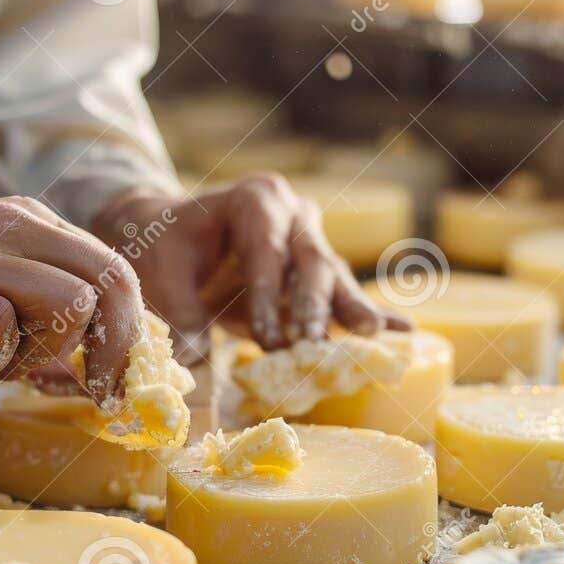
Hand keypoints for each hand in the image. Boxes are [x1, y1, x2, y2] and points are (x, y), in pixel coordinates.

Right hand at [0, 144, 143, 404]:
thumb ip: (33, 298)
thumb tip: (91, 364)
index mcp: (26, 221)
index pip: (113, 270)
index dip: (130, 330)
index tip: (117, 377)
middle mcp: (11, 228)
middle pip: (112, 283)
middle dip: (116, 349)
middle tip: (95, 392)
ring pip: (70, 308)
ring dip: (41, 352)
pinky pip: (5, 339)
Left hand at [93, 173, 408, 357]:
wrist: (170, 235)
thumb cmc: (165, 248)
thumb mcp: (161, 274)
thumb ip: (180, 315)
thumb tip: (191, 364)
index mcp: (255, 200)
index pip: (267, 249)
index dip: (269, 295)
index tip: (268, 337)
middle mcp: (292, 214)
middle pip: (312, 260)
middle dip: (315, 306)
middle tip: (315, 344)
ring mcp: (310, 242)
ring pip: (333, 278)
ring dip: (350, 312)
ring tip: (374, 337)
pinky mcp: (316, 273)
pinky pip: (343, 294)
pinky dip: (368, 315)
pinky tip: (402, 333)